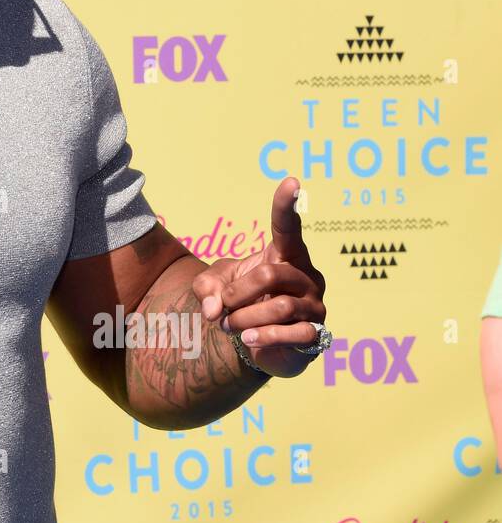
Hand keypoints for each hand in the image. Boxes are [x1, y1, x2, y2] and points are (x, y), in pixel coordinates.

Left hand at [190, 177, 326, 377]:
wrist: (257, 341)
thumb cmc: (240, 303)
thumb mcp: (213, 287)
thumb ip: (206, 288)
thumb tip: (215, 310)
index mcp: (285, 255)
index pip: (287, 228)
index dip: (286, 206)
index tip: (291, 181)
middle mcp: (307, 275)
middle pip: (270, 275)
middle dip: (238, 293)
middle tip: (222, 308)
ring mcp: (315, 304)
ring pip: (280, 306)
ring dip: (245, 318)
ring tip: (231, 325)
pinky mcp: (316, 333)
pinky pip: (293, 333)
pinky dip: (264, 336)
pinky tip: (249, 339)